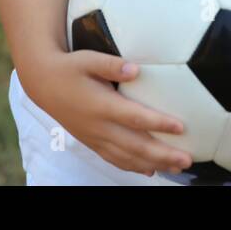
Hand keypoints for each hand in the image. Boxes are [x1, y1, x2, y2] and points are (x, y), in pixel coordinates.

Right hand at [23, 50, 195, 176]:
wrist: (43, 84)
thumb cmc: (70, 68)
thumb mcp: (88, 59)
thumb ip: (111, 64)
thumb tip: (136, 69)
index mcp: (101, 105)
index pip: (134, 118)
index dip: (158, 123)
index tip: (180, 127)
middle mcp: (99, 126)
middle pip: (135, 145)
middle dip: (162, 154)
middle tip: (187, 159)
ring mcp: (95, 137)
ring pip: (127, 157)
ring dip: (154, 164)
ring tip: (177, 167)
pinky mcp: (92, 142)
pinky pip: (115, 159)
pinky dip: (133, 167)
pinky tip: (150, 170)